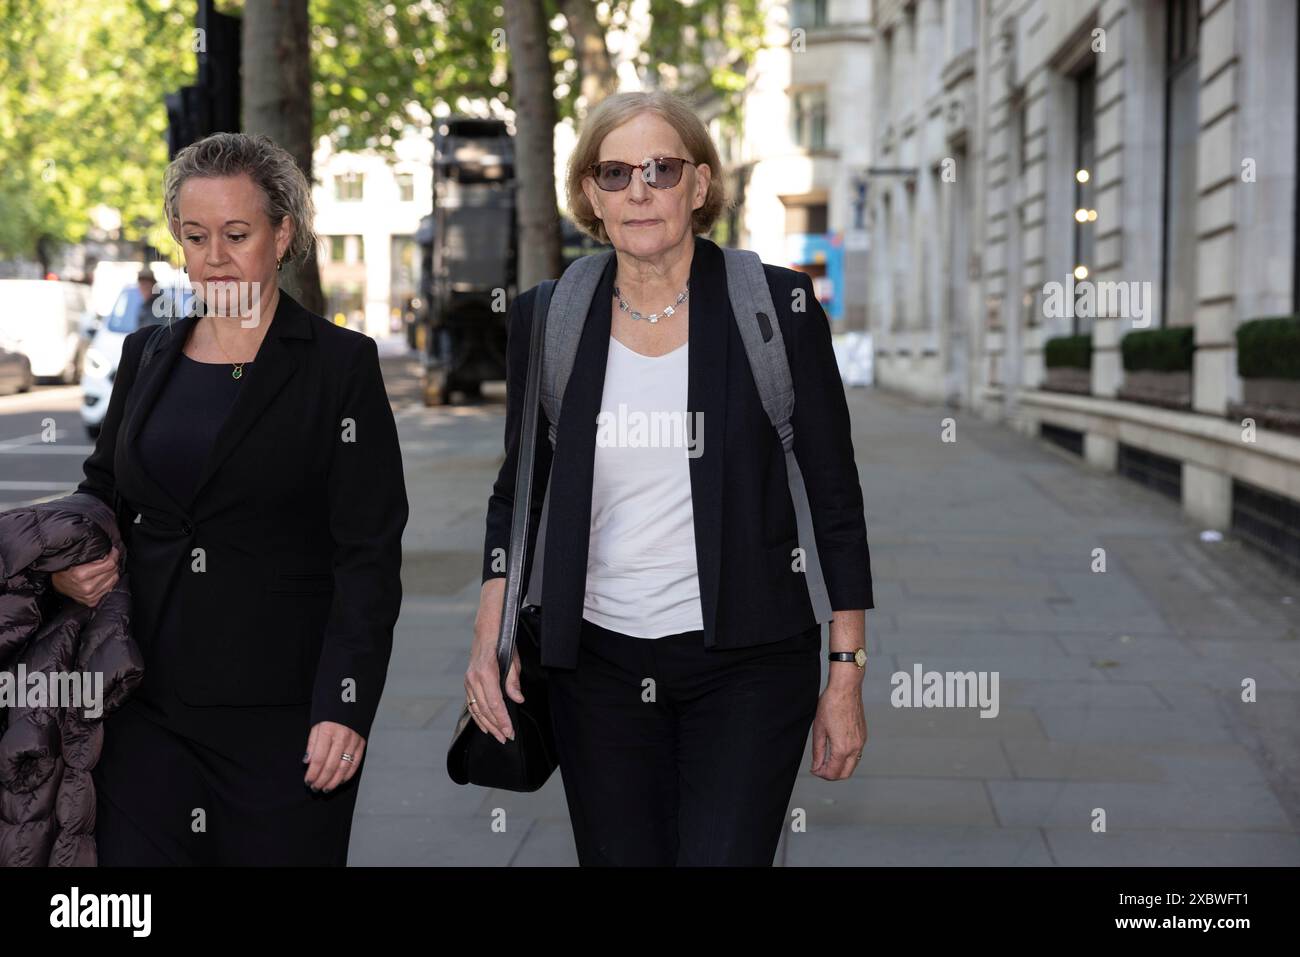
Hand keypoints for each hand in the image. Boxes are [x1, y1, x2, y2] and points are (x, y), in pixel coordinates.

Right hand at [50, 546, 118, 606]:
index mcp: (81, 574)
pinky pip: (109, 589)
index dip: (113, 555)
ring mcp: (89, 596)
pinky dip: (108, 582)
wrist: (57, 584)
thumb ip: (94, 555)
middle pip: (113, 572)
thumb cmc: (66, 569)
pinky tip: (102, 577)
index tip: (113, 551)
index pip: (109, 564)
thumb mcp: (77, 558)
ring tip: (105, 568)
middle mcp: (86, 587)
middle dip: (113, 563)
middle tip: (109, 559)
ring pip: (114, 580)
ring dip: (111, 573)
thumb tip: (109, 553)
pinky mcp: (92, 601)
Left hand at [303, 721, 364, 792]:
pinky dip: (347, 775)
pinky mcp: (361, 745)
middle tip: (315, 788)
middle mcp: (342, 737)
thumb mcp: (316, 728)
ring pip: (343, 767)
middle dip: (322, 780)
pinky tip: (339, 781)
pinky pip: (355, 764)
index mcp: (328, 732)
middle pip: (331, 765)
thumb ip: (311, 745)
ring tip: (326, 789)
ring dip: (334, 781)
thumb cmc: (329, 720)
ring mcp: (353, 742)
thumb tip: (307, 762)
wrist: (350, 706)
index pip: (318, 758)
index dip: (312, 773)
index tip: (308, 781)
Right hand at [465, 577, 521, 744]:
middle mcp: (474, 679)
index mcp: (486, 673)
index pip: (495, 703)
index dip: (503, 720)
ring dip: (487, 724)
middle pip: (485, 709)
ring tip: (497, 736)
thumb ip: (513, 681)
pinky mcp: (467, 682)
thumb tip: (517, 699)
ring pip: (476, 709)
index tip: (510, 731)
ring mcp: (468, 681)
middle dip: (496, 726)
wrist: (486, 630)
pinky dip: (478, 717)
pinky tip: (485, 726)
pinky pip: (471, 704)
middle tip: (506, 738)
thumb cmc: (503, 643)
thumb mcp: (513, 660)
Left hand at [809, 683, 866, 779]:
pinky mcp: (863, 736)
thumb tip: (816, 766)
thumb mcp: (818, 729)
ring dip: (839, 767)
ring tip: (826, 759)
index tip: (814, 769)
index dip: (821, 774)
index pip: (833, 773)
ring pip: (852, 765)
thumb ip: (818, 751)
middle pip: (845, 774)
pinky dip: (846, 758)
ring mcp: (861, 742)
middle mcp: (855, 748)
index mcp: (842, 748)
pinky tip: (836, 750)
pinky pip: (856, 755)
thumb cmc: (831, 705)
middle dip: (831, 775)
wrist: (846, 689)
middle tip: (819, 768)